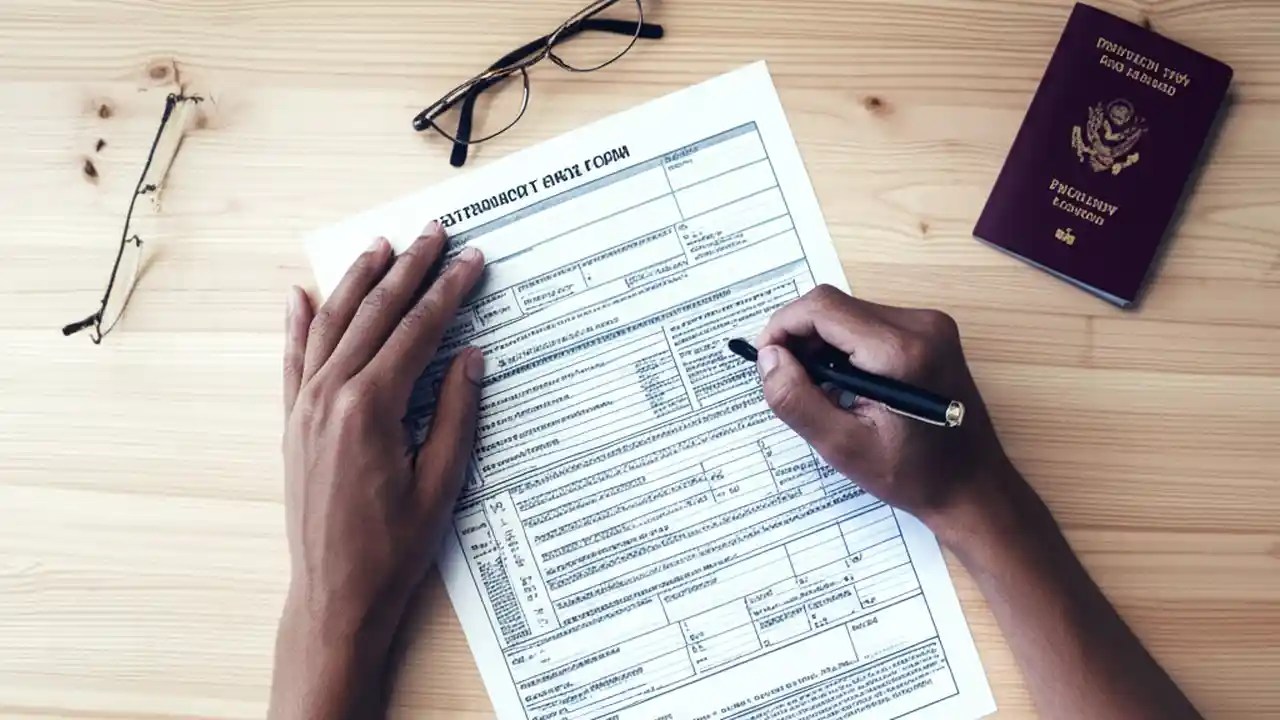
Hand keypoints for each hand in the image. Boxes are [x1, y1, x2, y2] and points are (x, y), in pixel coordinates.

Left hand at [270, 224, 484, 719]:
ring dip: (357, 282)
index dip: (449, 292)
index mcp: (370, 407)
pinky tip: (300, 297)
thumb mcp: (441, 483)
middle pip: (374, 315)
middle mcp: (330, 396)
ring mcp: (304, 408)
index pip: (417, 331)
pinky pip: (293, 360)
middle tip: (434, 235)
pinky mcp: (292, 424)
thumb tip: (471, 357)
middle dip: (408, 270)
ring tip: (381, 247)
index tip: (471, 261)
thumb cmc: (392, 549)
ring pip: (331, 325)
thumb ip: (456, 414)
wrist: (334, 596)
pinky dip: (299, 324)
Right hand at [755, 285, 1013, 536]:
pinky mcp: (932, 332)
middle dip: (801, 338)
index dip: (783, 327)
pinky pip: (871, 323)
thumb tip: (768, 358)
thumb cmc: (913, 475)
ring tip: (821, 390)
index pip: (822, 308)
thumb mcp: (843, 447)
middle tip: (789, 382)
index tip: (766, 361)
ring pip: (850, 313)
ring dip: (824, 344)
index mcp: (900, 351)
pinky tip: (847, 384)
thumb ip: (796, 399)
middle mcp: (920, 325)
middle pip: (835, 306)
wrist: (973, 487)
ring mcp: (931, 325)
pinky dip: (846, 346)